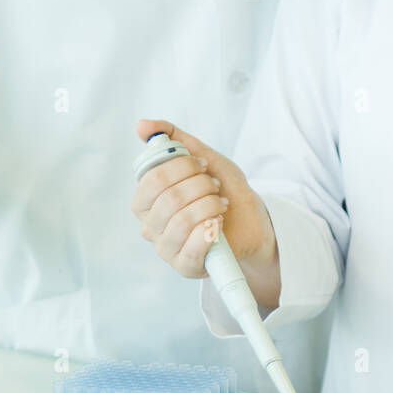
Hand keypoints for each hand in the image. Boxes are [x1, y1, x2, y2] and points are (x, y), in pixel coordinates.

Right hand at [132, 119, 277, 283]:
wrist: (251, 220)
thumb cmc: (222, 189)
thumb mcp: (202, 156)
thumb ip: (173, 139)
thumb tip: (142, 125)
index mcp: (147, 198)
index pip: (152, 179)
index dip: (181, 168)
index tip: (202, 165)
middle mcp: (150, 225)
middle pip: (169, 199)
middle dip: (200, 186)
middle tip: (214, 186)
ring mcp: (165, 248)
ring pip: (183, 221)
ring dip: (210, 206)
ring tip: (219, 204)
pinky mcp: (185, 266)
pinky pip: (194, 245)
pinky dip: (212, 228)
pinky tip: (219, 223)